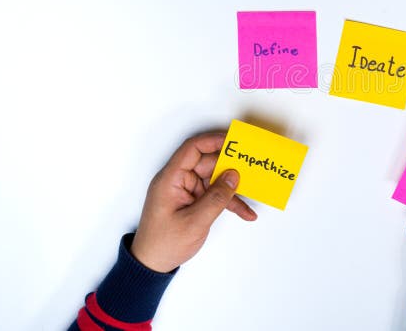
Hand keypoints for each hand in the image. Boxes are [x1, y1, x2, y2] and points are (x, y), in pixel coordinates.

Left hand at [130, 132, 256, 272]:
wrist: (152, 265)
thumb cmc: (164, 243)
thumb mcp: (194, 221)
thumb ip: (216, 197)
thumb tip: (234, 176)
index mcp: (171, 179)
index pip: (192, 149)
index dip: (213, 141)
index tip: (234, 141)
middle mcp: (179, 181)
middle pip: (208, 163)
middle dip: (230, 166)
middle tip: (252, 166)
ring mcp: (187, 191)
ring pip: (215, 180)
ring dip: (233, 188)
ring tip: (253, 190)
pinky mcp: (194, 202)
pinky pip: (215, 195)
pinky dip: (230, 203)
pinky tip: (245, 212)